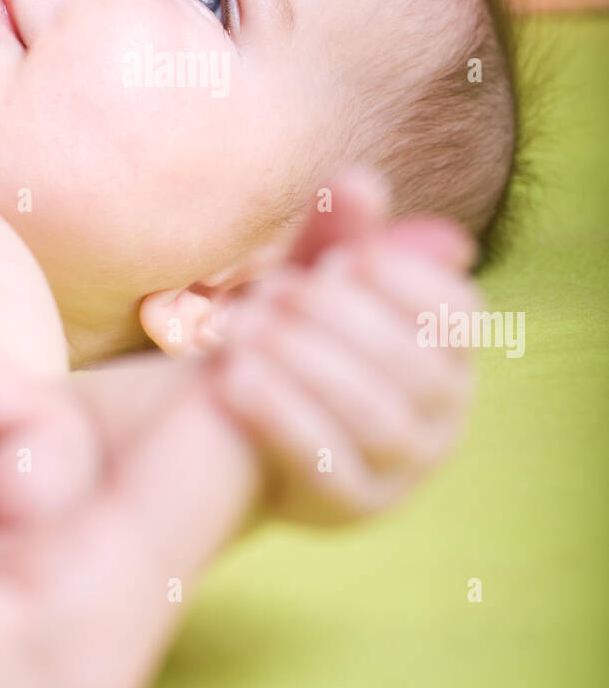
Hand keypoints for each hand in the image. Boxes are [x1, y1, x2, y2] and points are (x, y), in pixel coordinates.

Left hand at [204, 172, 479, 525]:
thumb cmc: (286, 337)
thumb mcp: (307, 282)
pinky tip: (230, 379)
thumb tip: (359, 179)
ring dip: (310, 365)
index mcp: (448, 349)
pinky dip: (281, 418)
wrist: (232, 428)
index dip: (403, 281)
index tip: (342, 257)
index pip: (457, 312)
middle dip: (341, 320)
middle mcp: (442, 413)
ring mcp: (404, 468)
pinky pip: (327, 468)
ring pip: (376, 417)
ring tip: (243, 326)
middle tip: (273, 288)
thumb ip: (332, 236)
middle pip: (412, 365)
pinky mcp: (353, 508)